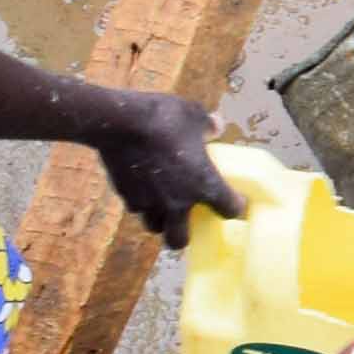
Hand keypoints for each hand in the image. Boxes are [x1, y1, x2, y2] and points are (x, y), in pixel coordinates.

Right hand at [90, 90, 234, 239]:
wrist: (120, 122)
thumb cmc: (164, 117)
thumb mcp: (194, 114)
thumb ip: (208, 125)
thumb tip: (216, 126)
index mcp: (204, 184)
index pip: (229, 210)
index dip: (233, 207)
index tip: (233, 202)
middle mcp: (177, 202)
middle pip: (180, 239)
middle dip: (184, 234)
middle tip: (186, 219)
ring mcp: (149, 202)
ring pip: (154, 225)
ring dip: (160, 220)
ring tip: (161, 205)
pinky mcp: (126, 196)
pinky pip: (136, 207)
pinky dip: (141, 202)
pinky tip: (141, 187)